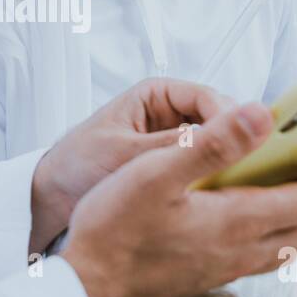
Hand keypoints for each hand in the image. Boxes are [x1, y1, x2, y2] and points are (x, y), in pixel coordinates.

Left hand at [28, 79, 234, 253]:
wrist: (52, 201)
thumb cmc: (75, 165)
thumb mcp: (124, 153)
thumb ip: (171, 144)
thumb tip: (217, 133)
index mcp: (156, 96)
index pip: (207, 97)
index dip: (227, 118)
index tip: (237, 141)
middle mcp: (170, 116)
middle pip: (220, 123)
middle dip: (230, 143)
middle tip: (243, 168)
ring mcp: (175, 145)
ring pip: (216, 148)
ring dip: (224, 164)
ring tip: (234, 186)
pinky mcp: (175, 171)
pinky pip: (205, 171)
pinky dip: (213, 182)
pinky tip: (219, 198)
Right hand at [60, 100, 296, 296]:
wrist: (87, 292)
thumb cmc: (114, 233)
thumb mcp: (156, 173)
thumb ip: (213, 143)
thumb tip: (261, 115)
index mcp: (238, 222)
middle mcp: (242, 252)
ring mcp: (227, 269)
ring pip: (288, 245)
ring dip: (296, 213)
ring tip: (275, 180)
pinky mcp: (209, 278)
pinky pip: (260, 256)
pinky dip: (268, 229)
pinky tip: (235, 209)